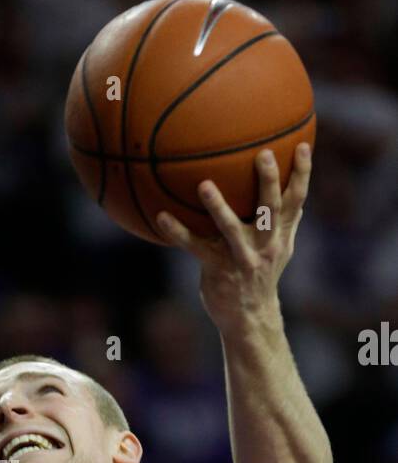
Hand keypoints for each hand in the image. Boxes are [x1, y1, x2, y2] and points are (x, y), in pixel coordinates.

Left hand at [156, 143, 311, 333]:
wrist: (249, 317)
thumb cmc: (262, 274)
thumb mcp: (280, 249)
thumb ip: (286, 221)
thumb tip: (299, 192)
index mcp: (281, 235)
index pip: (296, 200)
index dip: (302, 174)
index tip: (302, 145)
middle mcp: (265, 245)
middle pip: (270, 209)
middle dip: (268, 182)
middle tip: (264, 154)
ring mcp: (241, 258)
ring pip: (231, 229)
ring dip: (218, 207)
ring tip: (204, 185)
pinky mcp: (217, 269)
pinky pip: (195, 247)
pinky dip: (177, 232)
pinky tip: (161, 217)